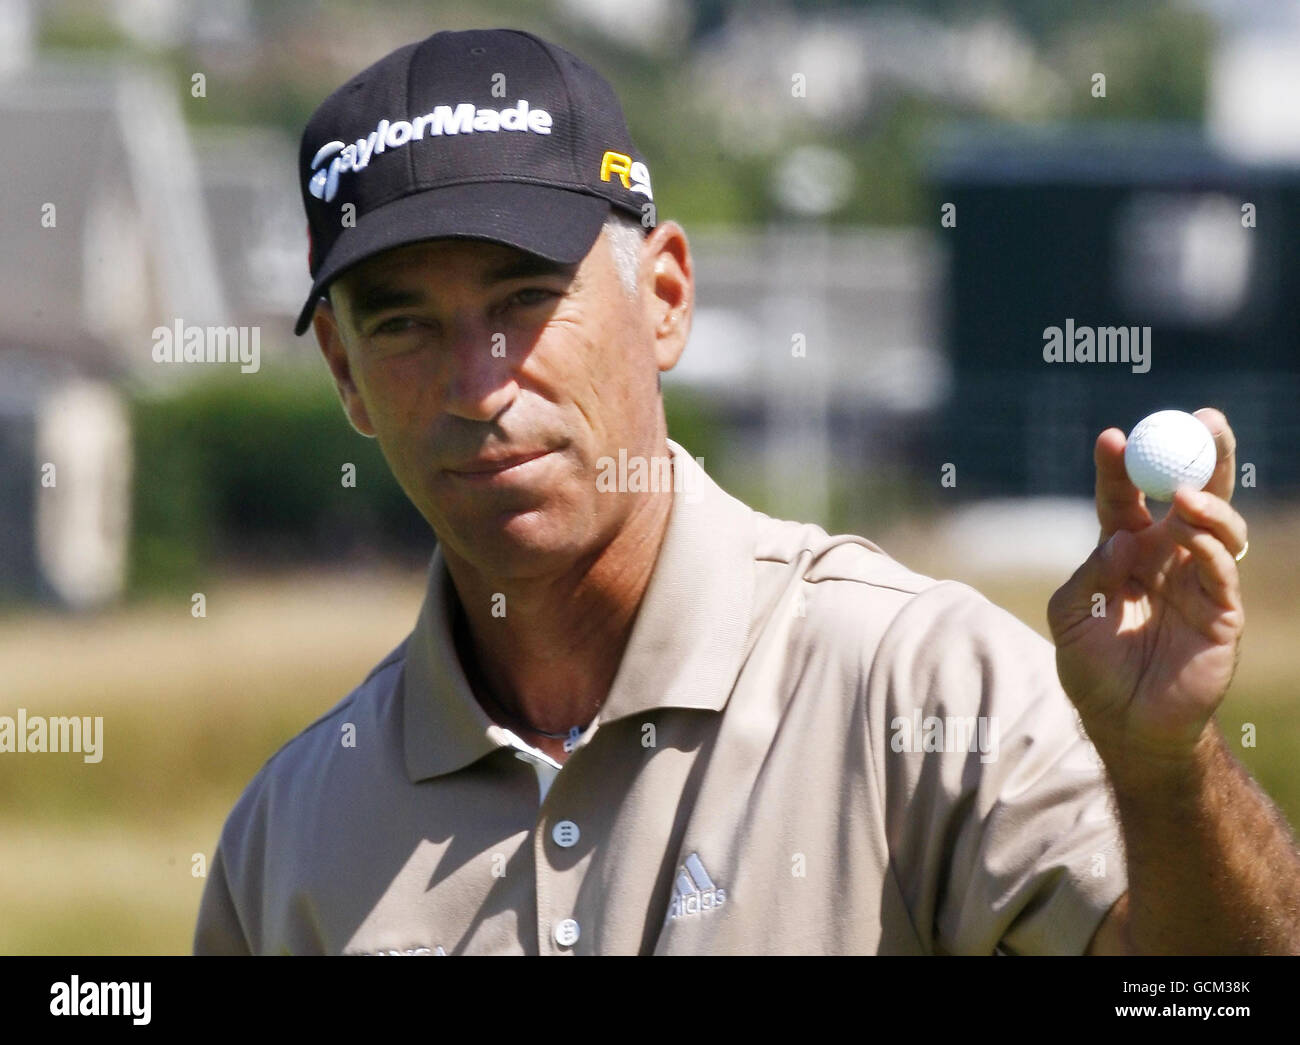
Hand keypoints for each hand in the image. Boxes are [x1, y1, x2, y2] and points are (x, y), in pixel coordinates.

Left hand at [1047, 408, 1246, 774]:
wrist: (1125, 726)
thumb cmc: (1092, 669)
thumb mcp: (1070, 615)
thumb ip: (1089, 574)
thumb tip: (1121, 539)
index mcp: (1124, 551)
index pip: (1124, 497)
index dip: (1119, 467)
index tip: (1111, 436)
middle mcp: (1166, 558)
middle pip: (1190, 494)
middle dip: (1200, 454)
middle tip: (1202, 418)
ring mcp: (1198, 583)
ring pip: (1218, 526)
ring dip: (1207, 502)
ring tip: (1185, 494)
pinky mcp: (1222, 614)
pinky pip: (1223, 572)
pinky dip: (1210, 549)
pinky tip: (1193, 536)